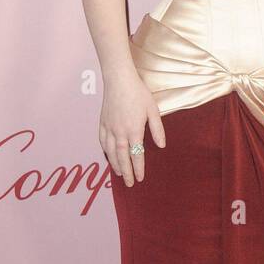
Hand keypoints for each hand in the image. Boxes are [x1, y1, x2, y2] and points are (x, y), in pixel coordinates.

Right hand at [100, 69, 165, 185]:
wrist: (119, 79)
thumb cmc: (138, 93)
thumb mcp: (153, 110)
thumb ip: (157, 129)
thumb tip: (162, 146)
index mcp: (134, 130)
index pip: (136, 154)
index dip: (138, 168)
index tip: (140, 178)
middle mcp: (119, 132)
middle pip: (122, 157)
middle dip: (126, 172)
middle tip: (129, 184)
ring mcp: (109, 128)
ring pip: (110, 152)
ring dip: (114, 164)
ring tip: (119, 174)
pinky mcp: (102, 122)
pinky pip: (102, 141)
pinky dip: (104, 152)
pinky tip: (108, 157)